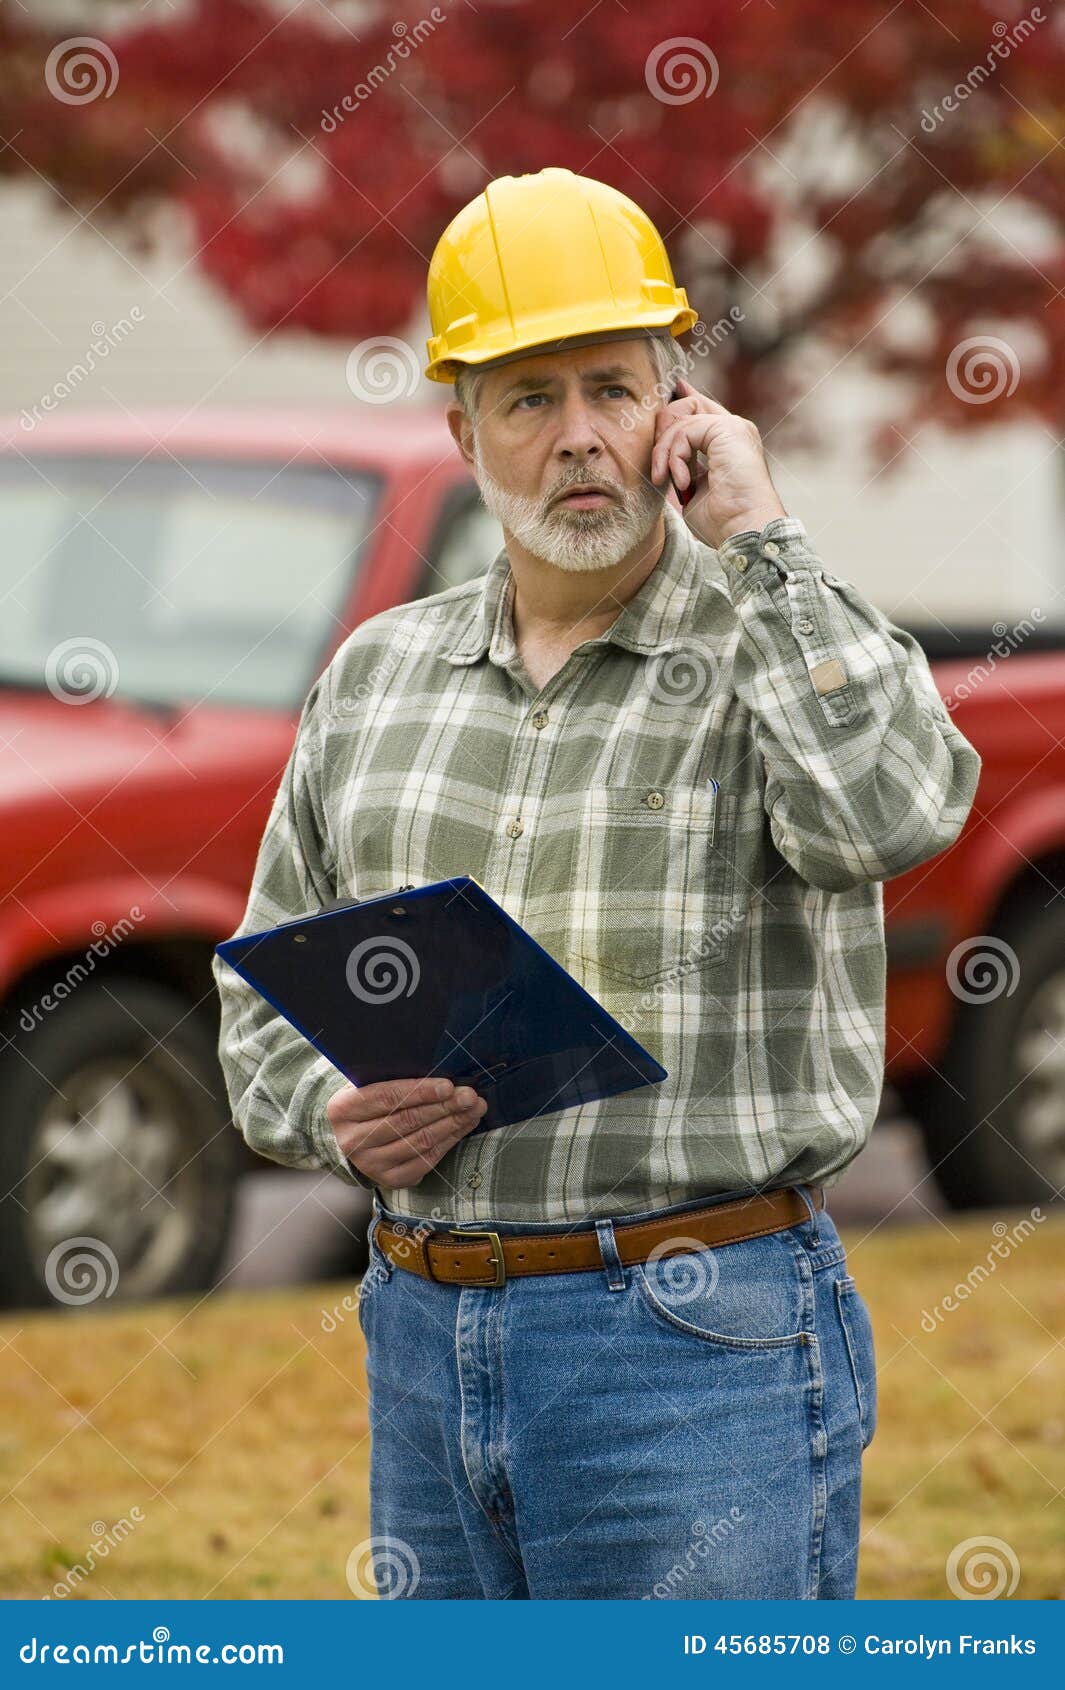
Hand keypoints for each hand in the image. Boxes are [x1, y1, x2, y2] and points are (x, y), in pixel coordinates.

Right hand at [325, 1075, 487, 1186]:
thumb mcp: (368, 1083)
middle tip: (470, 1095)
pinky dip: (449, 1141)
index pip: (386, 1098)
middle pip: (407, 1121)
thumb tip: (436, 1066)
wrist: (353, 1137)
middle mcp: (352, 1141)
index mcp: (342, 1109)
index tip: (448, 1085)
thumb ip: (391, 1075)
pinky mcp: (389, 1180)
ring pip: (420, 1142)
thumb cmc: (368, 1100)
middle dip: (444, 1107)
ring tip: (474, 1108)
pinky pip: (426, 1160)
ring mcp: (370, 1164)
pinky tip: (464, 1126)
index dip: (420, 1091)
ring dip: (453, 1124)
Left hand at [651, 375, 787, 550]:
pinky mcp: (728, 430)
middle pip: (689, 404)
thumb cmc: (722, 521)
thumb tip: (666, 459)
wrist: (743, 529)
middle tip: (659, 465)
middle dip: (664, 429)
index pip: (702, 409)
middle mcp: (735, 430)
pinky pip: (685, 431)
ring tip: (666, 480)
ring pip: (681, 419)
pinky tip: (681, 480)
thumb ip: (684, 467)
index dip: (680, 402)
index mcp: (730, 442)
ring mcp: (734, 427)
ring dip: (665, 452)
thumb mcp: (695, 490)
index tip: (662, 399)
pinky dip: (675, 456)